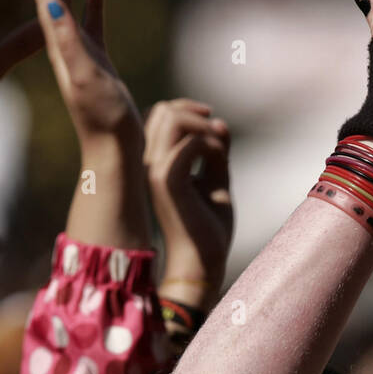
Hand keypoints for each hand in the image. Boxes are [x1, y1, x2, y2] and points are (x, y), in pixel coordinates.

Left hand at [35, 0, 142, 149]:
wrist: (114, 152)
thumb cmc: (102, 120)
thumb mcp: (84, 76)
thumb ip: (67, 41)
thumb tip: (50, 3)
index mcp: (58, 46)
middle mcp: (64, 47)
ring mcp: (80, 54)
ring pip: (68, 5)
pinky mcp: (98, 63)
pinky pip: (90, 23)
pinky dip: (91, 1)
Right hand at [145, 99, 232, 295]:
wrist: (203, 262)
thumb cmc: (209, 228)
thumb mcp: (216, 182)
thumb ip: (216, 153)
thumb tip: (218, 122)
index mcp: (156, 164)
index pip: (160, 117)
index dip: (188, 111)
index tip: (214, 126)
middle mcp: (149, 164)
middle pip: (164, 112)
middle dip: (196, 114)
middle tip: (220, 138)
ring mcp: (155, 170)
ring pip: (172, 119)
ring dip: (204, 128)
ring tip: (222, 152)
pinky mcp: (167, 180)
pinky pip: (191, 142)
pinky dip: (212, 146)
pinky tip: (222, 164)